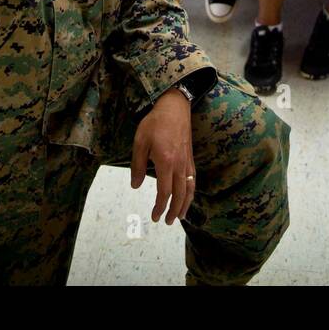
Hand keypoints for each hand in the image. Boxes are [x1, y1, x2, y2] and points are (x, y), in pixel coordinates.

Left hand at [131, 87, 194, 224]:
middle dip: (173, 210)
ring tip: (180, 216)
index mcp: (166, 162)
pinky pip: (193, 179)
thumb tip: (135, 185)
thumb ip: (137, 166)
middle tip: (167, 221)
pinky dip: (191, 191)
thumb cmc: (155, 123)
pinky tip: (188, 196)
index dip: (160, 206)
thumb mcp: (140, 142)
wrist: (174, 107)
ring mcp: (187, 161)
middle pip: (180, 194)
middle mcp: (179, 165)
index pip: (165, 191)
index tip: (155, 216)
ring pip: (189, 188)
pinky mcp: (190, 157)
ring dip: (185, 204)